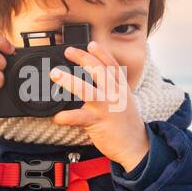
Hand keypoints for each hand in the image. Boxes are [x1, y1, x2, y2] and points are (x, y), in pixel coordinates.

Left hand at [48, 41, 149, 171]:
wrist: (136, 146)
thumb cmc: (127, 124)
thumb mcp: (125, 101)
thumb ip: (113, 89)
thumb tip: (95, 80)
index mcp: (121, 88)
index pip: (112, 65)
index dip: (102, 53)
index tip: (91, 43)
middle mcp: (115, 94)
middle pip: (98, 71)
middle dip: (83, 58)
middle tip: (68, 51)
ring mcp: (106, 107)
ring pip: (86, 90)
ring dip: (69, 81)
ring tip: (55, 74)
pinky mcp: (98, 122)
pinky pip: (79, 117)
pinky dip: (66, 116)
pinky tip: (57, 116)